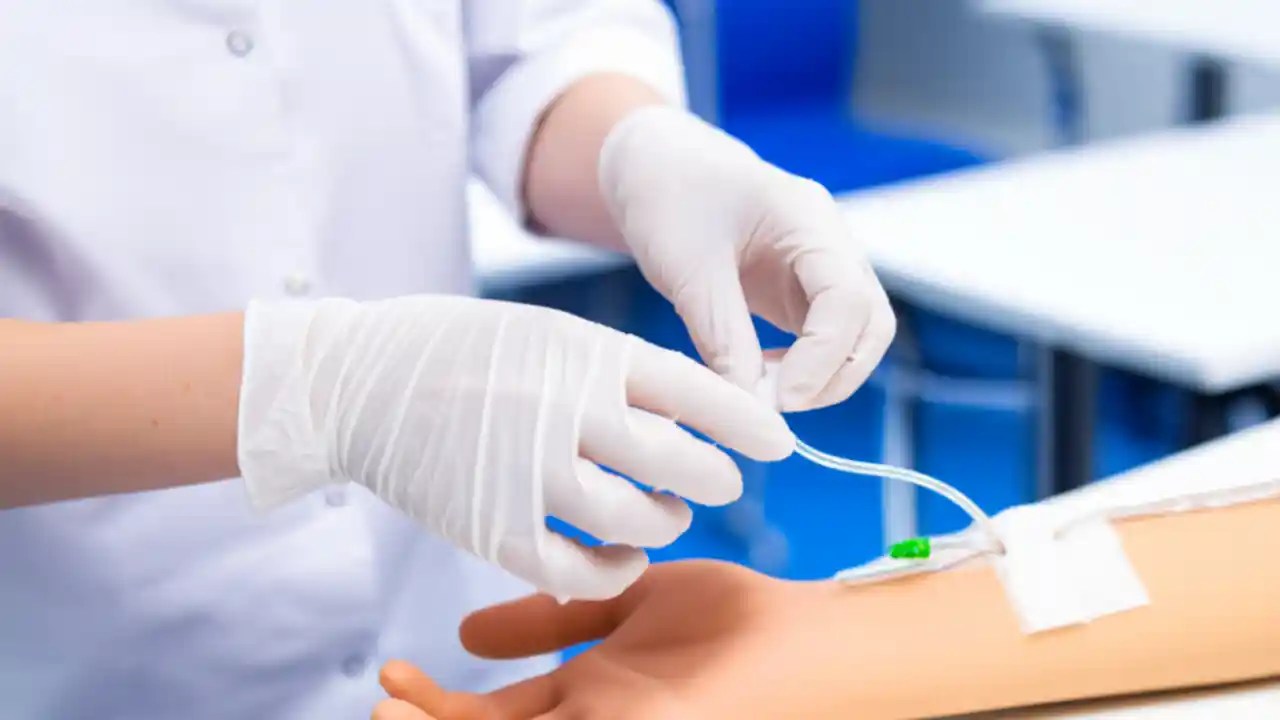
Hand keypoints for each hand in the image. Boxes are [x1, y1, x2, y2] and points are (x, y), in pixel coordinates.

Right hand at [237, 297, 792, 599]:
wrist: (358, 379)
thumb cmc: (460, 349)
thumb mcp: (547, 332)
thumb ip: (613, 369)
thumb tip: (687, 412)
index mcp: (587, 354)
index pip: (697, 390)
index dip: (748, 422)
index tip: (778, 443)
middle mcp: (568, 412)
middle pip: (681, 462)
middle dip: (717, 480)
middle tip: (720, 483)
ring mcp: (531, 472)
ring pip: (638, 520)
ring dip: (666, 524)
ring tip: (665, 518)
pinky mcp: (495, 526)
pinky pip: (578, 570)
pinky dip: (611, 570)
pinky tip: (619, 557)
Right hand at [373, 561, 843, 719]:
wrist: (806, 636)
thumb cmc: (730, 620)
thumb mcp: (624, 603)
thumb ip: (555, 612)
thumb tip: (468, 630)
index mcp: (582, 695)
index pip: (488, 713)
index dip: (434, 703)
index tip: (392, 675)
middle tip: (383, 706)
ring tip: (401, 716)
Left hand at [599, 107, 895, 410]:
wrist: (656, 166)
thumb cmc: (667, 197)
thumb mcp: (686, 269)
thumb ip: (722, 337)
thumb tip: (750, 406)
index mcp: (809, 219)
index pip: (848, 300)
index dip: (822, 359)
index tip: (778, 400)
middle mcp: (831, 243)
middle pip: (871, 324)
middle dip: (833, 376)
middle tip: (773, 407)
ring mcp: (823, 267)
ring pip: (857, 337)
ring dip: (822, 378)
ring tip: (760, 394)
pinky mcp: (804, 290)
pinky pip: (825, 340)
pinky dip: (803, 370)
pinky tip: (758, 378)